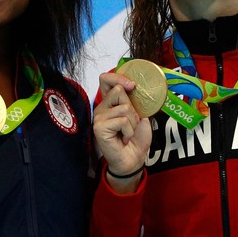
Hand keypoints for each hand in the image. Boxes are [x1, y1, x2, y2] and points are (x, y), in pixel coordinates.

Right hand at [94, 71, 151, 188]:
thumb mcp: (139, 114)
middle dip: (132, 108)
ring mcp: (99, 117)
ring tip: (127, 133)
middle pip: (119, 91)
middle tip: (130, 123)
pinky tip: (124, 138)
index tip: (132, 86)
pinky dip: (129, 131)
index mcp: (110, 102)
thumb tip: (132, 85)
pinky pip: (122, 120)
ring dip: (132, 122)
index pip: (106, 79)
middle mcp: (102, 107)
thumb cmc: (136, 137)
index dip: (118, 77)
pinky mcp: (99, 127)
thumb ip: (133, 100)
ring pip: (124, 107)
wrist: (134, 158)